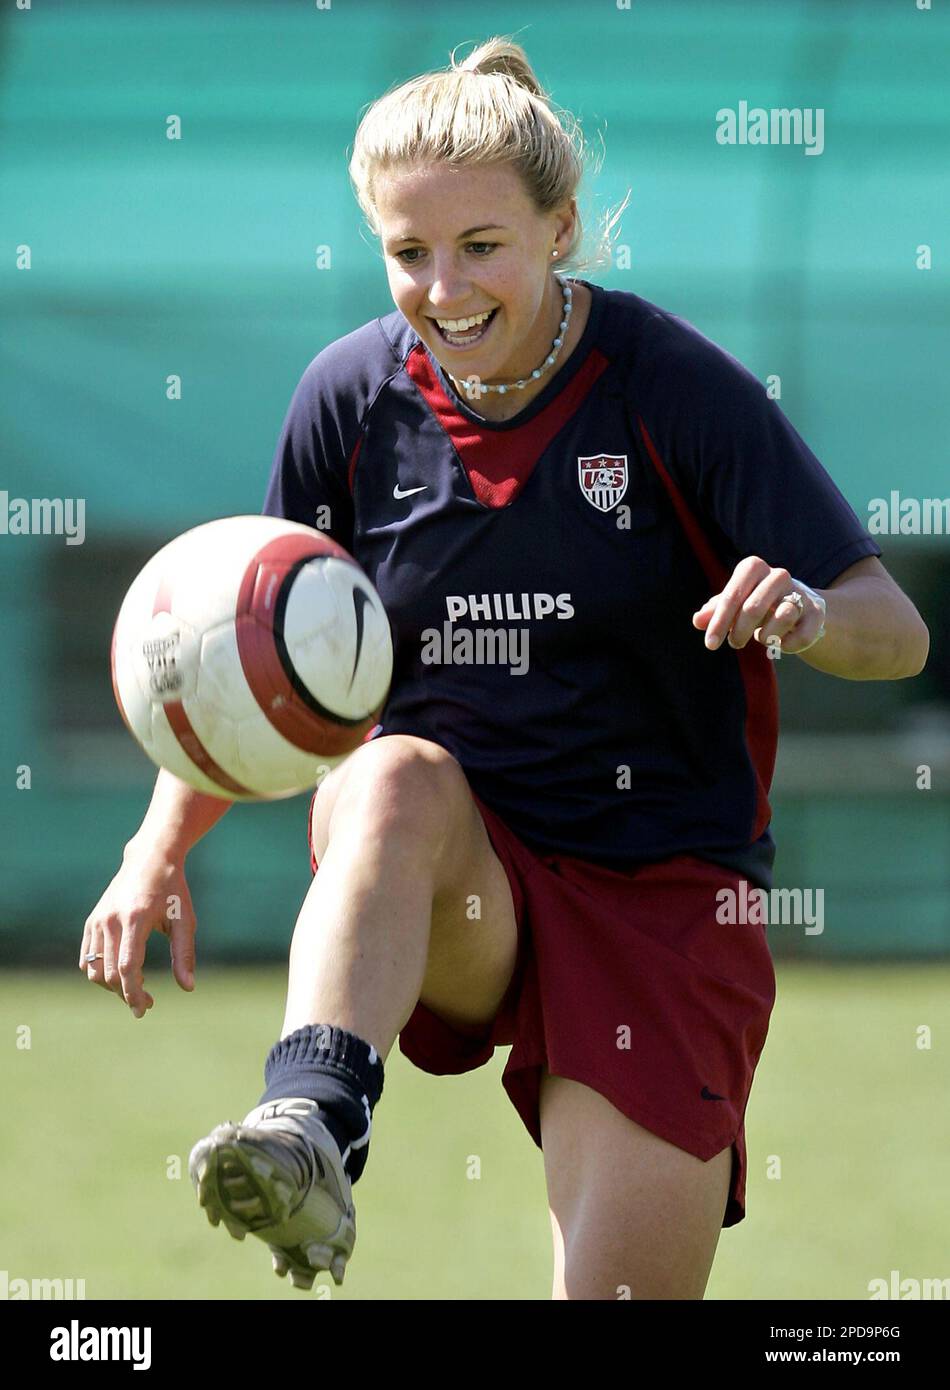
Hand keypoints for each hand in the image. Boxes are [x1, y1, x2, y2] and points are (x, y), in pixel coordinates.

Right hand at [79, 843, 196, 1018]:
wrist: (150, 859)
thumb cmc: (173, 890)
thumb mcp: (184, 920)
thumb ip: (184, 954)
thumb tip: (188, 988)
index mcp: (135, 918)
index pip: (127, 967)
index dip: (134, 993)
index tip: (144, 1009)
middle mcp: (110, 920)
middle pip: (109, 973)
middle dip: (126, 994)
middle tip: (148, 1003)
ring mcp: (97, 920)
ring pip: (93, 969)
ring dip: (111, 987)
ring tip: (136, 988)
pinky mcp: (91, 921)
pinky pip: (87, 958)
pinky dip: (100, 972)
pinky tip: (122, 974)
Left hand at [692, 556, 826, 653]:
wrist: (799, 608)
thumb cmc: (758, 604)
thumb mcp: (734, 604)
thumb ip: (714, 611)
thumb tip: (698, 621)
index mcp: (753, 568)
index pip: (733, 594)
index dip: (719, 621)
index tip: (710, 644)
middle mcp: (778, 575)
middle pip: (753, 608)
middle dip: (739, 632)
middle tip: (734, 643)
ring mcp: (800, 592)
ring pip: (781, 618)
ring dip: (765, 635)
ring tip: (761, 637)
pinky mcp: (816, 613)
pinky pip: (800, 636)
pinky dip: (786, 645)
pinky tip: (781, 642)